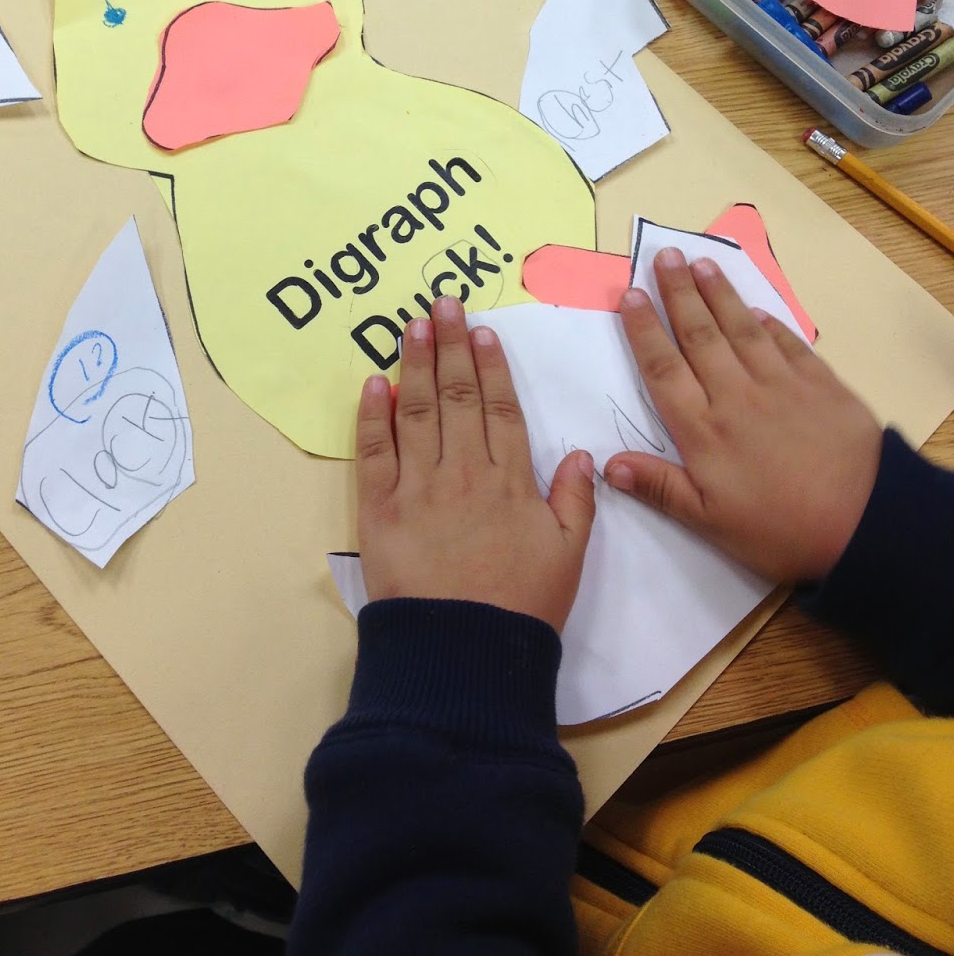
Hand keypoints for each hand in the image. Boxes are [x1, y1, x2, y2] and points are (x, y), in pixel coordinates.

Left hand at [356, 295, 595, 634]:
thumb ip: (575, 500)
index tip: (482, 330)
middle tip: (441, 303)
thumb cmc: (521, 607)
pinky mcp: (381, 509)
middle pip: (458, 396)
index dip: (491, 366)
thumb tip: (581, 454)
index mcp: (511, 480)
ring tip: (412, 325)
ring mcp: (420, 487)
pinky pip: (375, 451)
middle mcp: (464, 472)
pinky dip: (374, 415)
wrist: (465, 653)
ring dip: (416, 364)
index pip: (500, 408)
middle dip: (450, 346)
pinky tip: (375, 383)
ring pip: (418, 411)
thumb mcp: (568, 555)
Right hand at [606, 248, 882, 585]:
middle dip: (678, 293)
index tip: (630, 296)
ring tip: (702, 263)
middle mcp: (735, 395)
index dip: (644, 330)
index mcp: (703, 430)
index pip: (663, 370)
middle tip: (664, 256)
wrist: (865, 522)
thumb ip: (660, 488)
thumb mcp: (711, 522)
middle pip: (699, 335)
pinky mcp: (820, 384)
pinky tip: (757, 308)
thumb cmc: (780, 529)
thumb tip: (608, 462)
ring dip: (719, 294)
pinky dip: (770, 322)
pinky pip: (788, 343)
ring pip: (741, 329)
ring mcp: (780, 385)